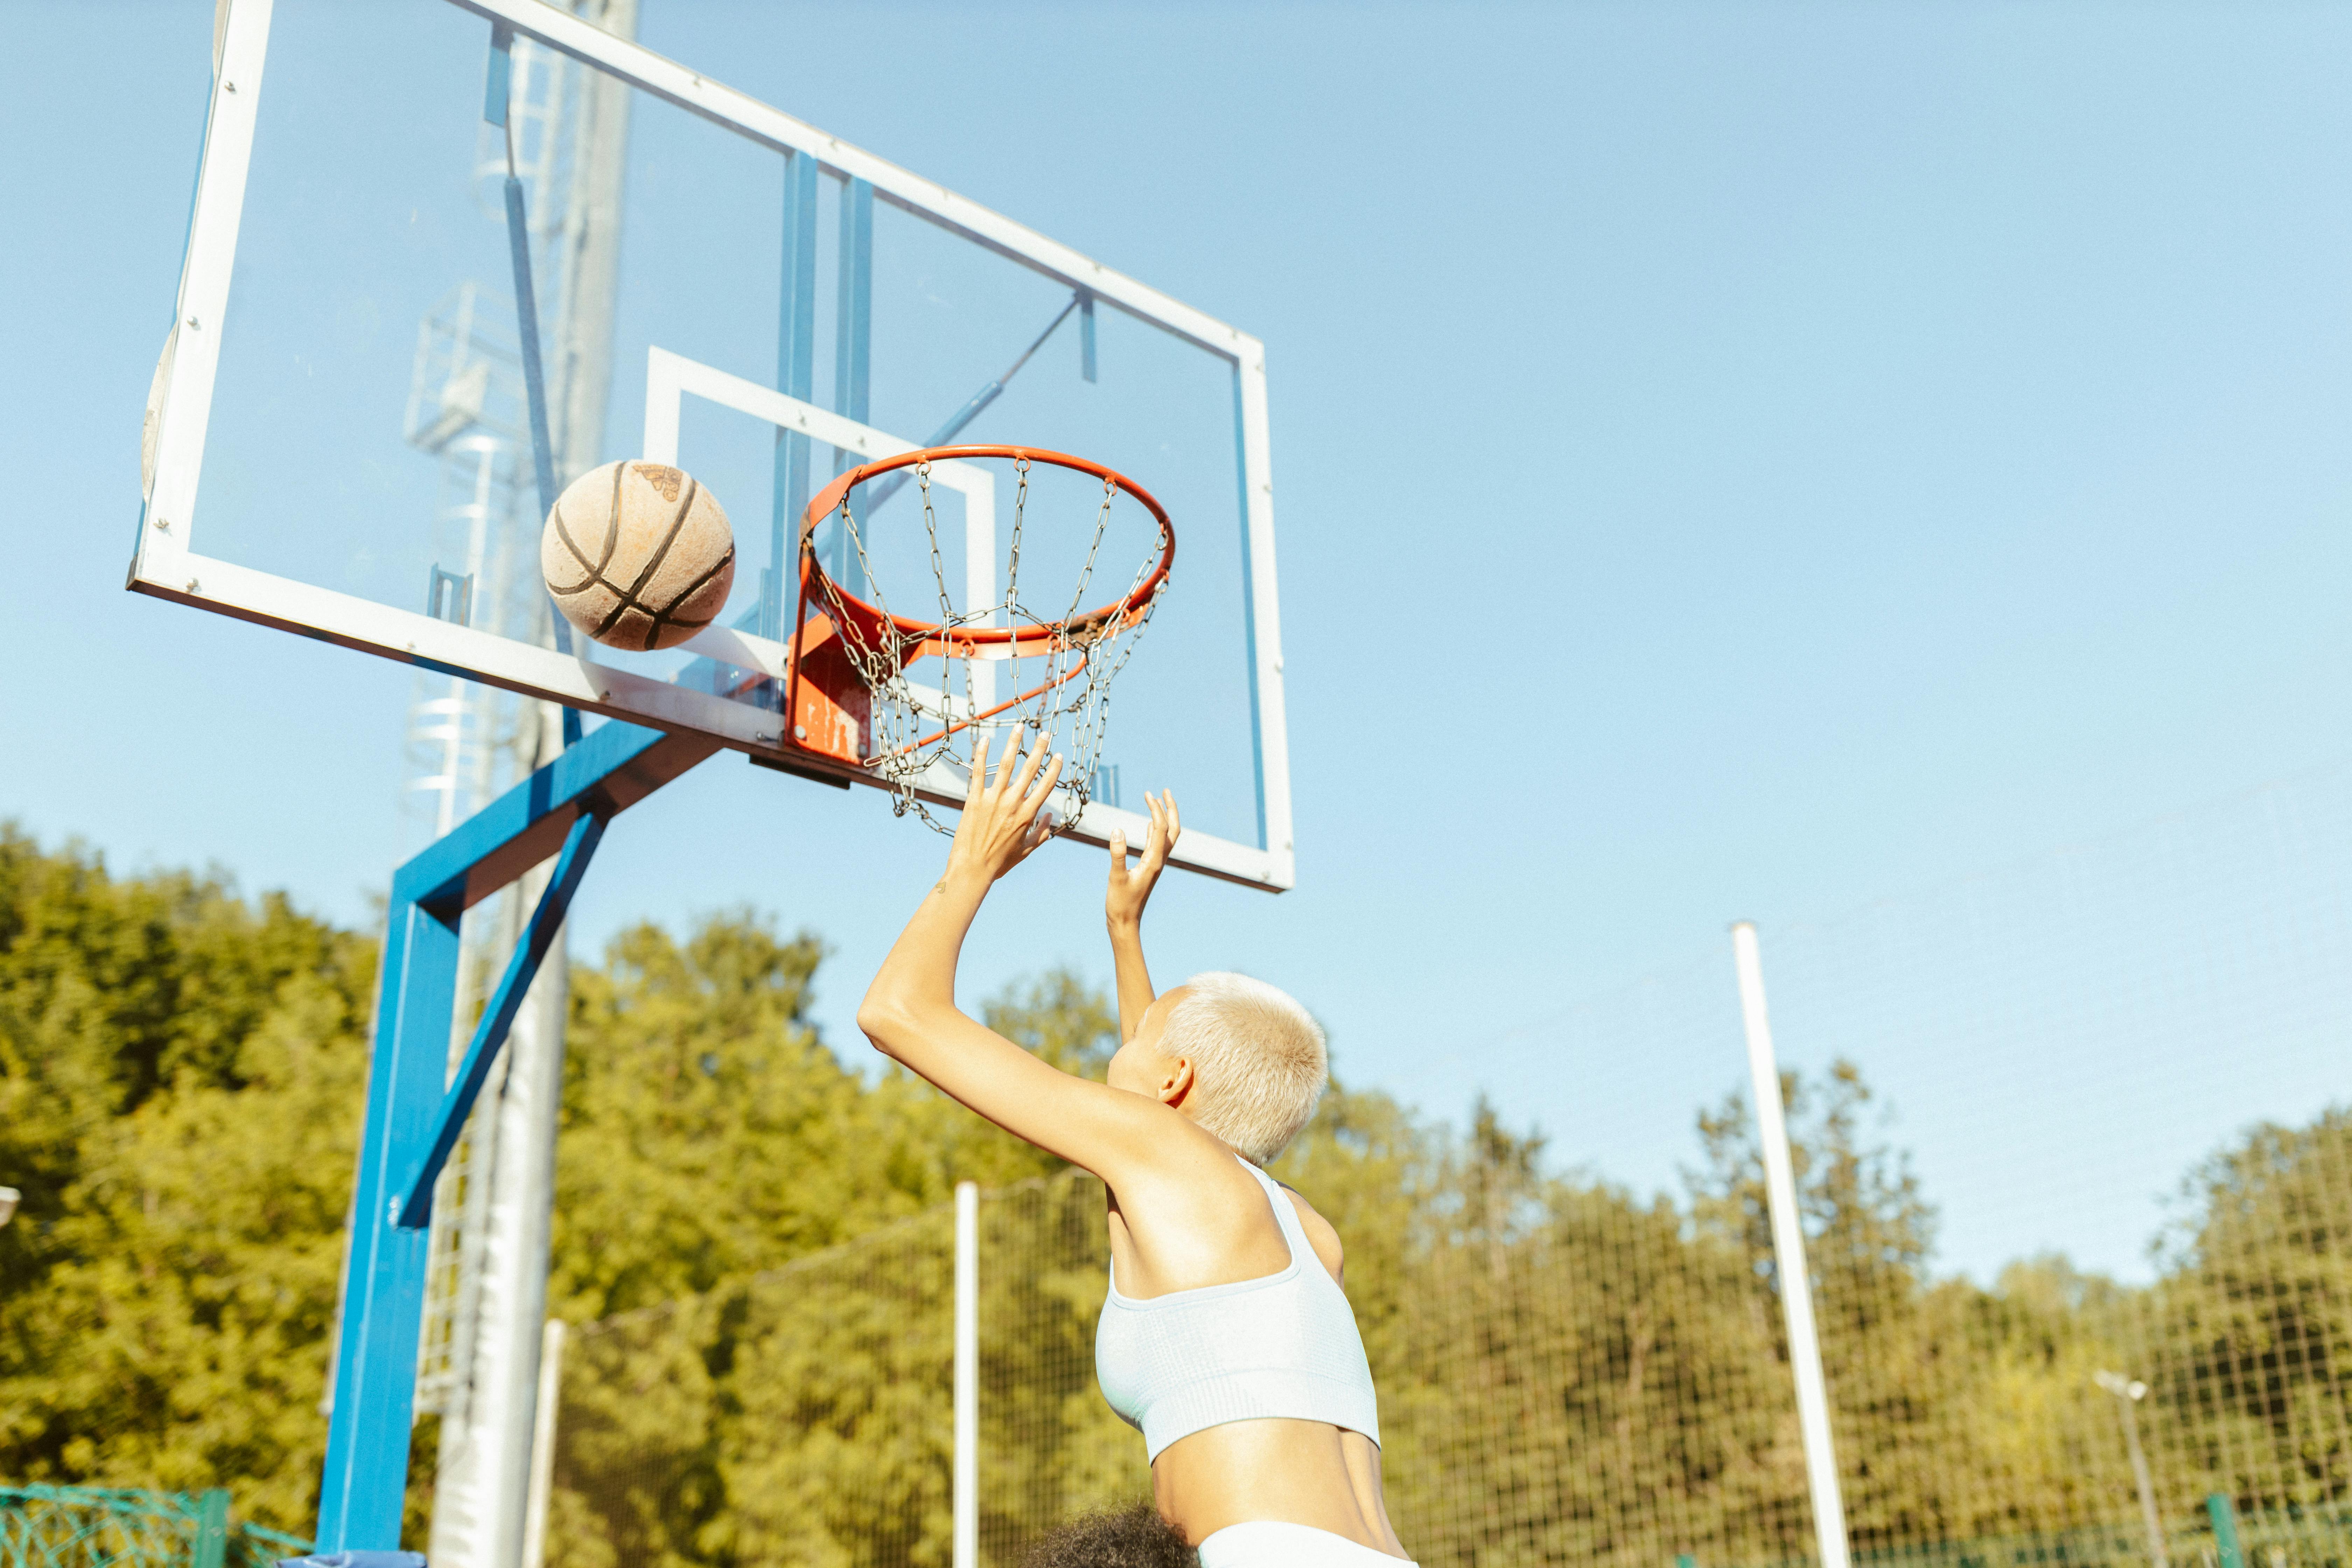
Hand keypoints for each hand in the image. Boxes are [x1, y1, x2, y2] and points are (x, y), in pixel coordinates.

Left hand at [946, 729, 1065, 885]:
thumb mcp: (1026, 850)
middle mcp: (1012, 803)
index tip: (1058, 755)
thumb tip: (1050, 817)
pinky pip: (979, 772)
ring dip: (1014, 744)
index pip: (1045, 786)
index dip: (1054, 769)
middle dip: (1039, 749)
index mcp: (1027, 815)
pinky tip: (984, 740)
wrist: (972, 868)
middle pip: (1030, 770)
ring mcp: (993, 799)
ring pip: (1006, 765)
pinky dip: (981, 754)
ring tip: (1020, 727)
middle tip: (1045, 733)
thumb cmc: (999, 862)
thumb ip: (1041, 833)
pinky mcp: (974, 799)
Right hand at [1106, 790, 1180, 928]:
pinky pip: (1156, 844)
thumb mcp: (1116, 878)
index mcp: (1153, 861)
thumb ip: (1117, 854)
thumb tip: (1118, 830)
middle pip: (1172, 830)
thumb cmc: (1120, 903)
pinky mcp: (1148, 868)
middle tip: (1164, 791)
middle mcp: (1158, 860)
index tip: (1148, 794)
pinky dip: (1155, 830)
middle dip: (1170, 809)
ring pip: (1165, 836)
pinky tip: (1149, 824)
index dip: (1156, 809)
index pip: (1160, 828)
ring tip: (1157, 800)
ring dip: (1163, 817)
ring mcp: (1154, 864)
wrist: (1125, 923)